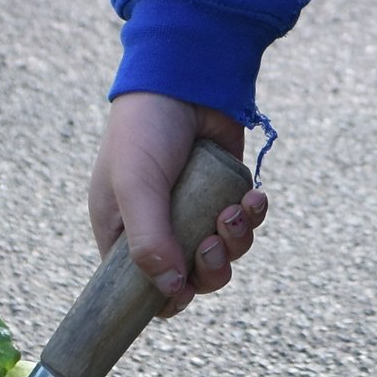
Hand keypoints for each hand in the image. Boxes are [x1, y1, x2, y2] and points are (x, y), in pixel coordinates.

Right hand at [89, 93, 267, 313]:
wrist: (184, 77)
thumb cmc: (145, 131)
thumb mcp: (135, 188)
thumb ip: (149, 242)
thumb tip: (171, 294)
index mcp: (123, 232)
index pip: (139, 288)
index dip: (164, 299)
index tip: (184, 294)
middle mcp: (160, 226)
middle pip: (190, 279)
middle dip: (209, 270)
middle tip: (211, 245)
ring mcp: (195, 211)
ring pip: (223, 255)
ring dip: (235, 242)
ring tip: (233, 212)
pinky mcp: (225, 193)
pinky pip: (244, 224)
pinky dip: (252, 217)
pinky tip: (253, 197)